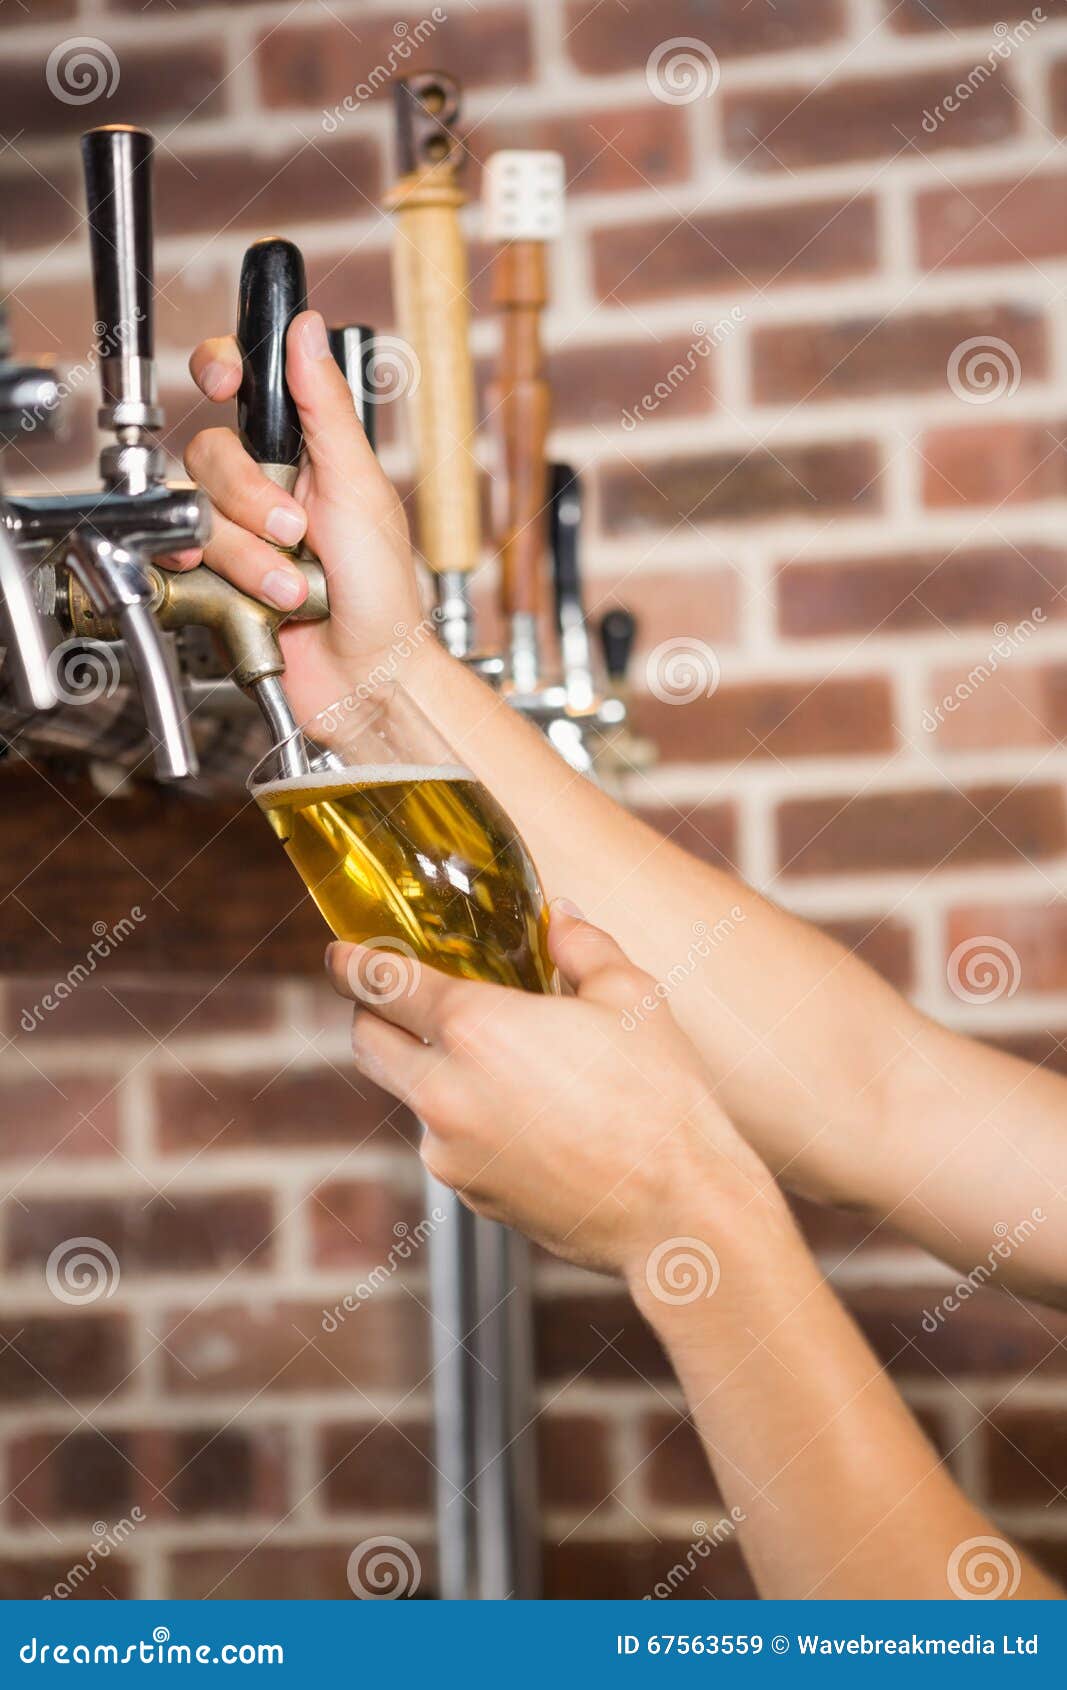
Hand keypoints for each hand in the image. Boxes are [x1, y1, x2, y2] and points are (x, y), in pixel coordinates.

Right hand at [180, 309, 426, 722]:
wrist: (366, 675)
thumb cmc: (383, 593)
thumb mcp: (360, 488)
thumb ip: (326, 407)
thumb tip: (306, 329)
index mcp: (303, 453)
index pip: (244, 388)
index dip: (221, 371)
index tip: (223, 380)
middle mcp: (264, 488)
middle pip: (211, 453)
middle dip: (251, 498)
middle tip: (296, 530)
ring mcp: (237, 534)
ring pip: (199, 510)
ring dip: (249, 555)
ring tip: (291, 586)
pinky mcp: (213, 578)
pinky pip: (180, 555)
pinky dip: (212, 576)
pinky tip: (241, 593)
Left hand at [326, 905, 780, 1281]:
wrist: (678, 1210)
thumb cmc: (661, 1098)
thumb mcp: (631, 998)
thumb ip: (582, 946)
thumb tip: (561, 918)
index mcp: (476, 1027)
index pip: (382, 983)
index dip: (353, 962)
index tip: (341, 954)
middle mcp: (444, 1090)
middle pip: (368, 1043)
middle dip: (371, 1016)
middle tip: (397, 1000)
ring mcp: (449, 1149)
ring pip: (411, 1097)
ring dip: (430, 1073)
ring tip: (495, 1065)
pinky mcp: (469, 1193)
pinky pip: (447, 1143)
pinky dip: (466, 1122)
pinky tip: (525, 1118)